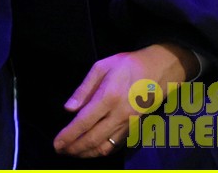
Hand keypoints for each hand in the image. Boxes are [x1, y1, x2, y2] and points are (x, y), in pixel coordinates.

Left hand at [53, 43, 198, 157]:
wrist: (160, 69)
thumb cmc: (127, 65)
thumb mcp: (101, 67)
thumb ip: (84, 89)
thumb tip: (69, 109)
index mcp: (109, 97)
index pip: (84, 122)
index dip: (69, 135)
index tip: (56, 143)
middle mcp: (120, 115)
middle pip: (93, 139)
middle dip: (74, 148)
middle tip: (59, 150)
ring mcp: (129, 124)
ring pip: (106, 147)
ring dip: (87, 153)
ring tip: (71, 153)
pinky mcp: (135, 128)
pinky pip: (117, 145)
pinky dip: (102, 151)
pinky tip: (91, 151)